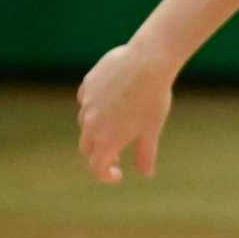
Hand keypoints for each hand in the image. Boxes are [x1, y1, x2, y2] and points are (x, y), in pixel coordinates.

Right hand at [77, 42, 174, 182]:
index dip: (105, 175)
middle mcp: (91, 123)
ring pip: (85, 123)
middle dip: (100, 154)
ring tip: (118, 125)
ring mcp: (86, 102)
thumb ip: (145, 155)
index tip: (118, 174)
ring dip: (97, 130)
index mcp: (106, 140)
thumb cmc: (153, 99)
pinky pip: (86, 101)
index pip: (96, 168)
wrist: (148, 62)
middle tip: (118, 154)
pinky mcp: (87, 84)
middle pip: (87, 147)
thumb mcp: (152, 131)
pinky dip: (95, 107)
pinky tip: (112, 101)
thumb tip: (146, 174)